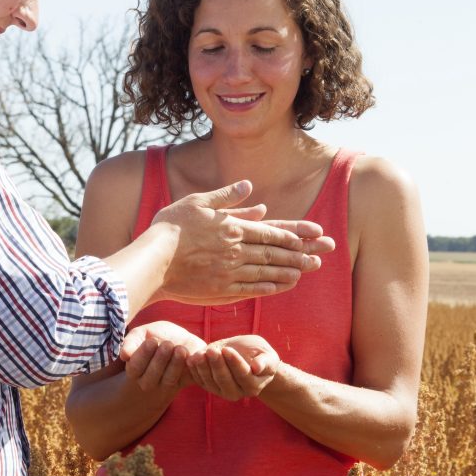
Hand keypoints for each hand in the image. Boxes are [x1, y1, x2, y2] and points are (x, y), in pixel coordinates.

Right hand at [120, 321, 205, 391]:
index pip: (135, 367)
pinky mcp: (184, 383)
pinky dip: (189, 369)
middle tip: (168, 344)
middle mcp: (148, 381)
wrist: (182, 341)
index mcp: (135, 370)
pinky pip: (186, 380)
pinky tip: (191, 356)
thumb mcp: (142, 333)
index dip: (144, 354)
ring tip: (180, 349)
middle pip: (151, 376)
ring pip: (169, 379)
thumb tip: (124, 355)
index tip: (152, 341)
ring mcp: (166, 386)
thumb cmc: (157, 336)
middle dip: (160, 359)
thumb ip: (131, 341)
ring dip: (175, 364)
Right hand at [152, 181, 334, 303]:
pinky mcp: (222, 290)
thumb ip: (226, 197)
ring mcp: (231, 272)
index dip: (297, 233)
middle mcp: (237, 251)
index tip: (317, 234)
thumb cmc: (171, 228)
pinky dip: (272, 287)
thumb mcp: (198, 202)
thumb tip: (250, 185)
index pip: (273, 230)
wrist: (152, 261)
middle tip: (323, 255)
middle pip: (276, 252)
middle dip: (302, 253)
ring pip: (269, 271)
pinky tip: (283, 286)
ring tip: (308, 270)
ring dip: (291, 270)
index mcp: (233, 228)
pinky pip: (254, 288)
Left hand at [186, 334, 279, 400]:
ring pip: (210, 382)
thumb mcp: (268, 355)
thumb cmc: (260, 355)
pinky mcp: (209, 387)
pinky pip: (200, 380)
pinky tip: (190, 358)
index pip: (243, 375)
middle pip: (224, 380)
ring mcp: (221, 392)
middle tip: (211, 350)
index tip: (227, 350)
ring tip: (198, 354)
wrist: (247, 358)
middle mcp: (238, 393)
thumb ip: (265, 361)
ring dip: (203, 368)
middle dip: (217, 364)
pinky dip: (194, 370)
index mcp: (253, 385)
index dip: (234, 362)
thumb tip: (257, 368)